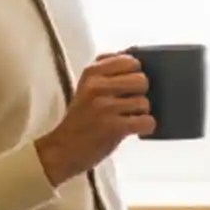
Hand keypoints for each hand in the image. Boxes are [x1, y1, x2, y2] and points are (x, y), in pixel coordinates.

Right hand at [35, 54, 154, 185]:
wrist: (62, 150)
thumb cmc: (81, 118)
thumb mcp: (86, 87)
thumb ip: (107, 72)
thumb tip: (136, 59)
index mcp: (91, 73)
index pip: (129, 61)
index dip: (135, 73)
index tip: (129, 84)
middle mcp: (97, 87)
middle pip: (141, 79)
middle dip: (141, 93)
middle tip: (130, 103)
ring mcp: (105, 107)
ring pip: (144, 102)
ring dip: (141, 113)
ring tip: (129, 118)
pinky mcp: (113, 127)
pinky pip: (146, 121)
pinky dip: (145, 127)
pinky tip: (135, 129)